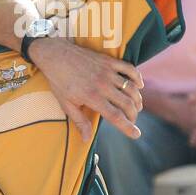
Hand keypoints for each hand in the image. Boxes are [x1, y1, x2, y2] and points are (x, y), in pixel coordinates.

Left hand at [29, 38, 143, 140]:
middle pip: (127, 104)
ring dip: (137, 99)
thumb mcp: (66, 104)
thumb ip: (79, 121)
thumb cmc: (59, 81)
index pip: (115, 116)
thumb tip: (86, 139)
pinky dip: (138, 78)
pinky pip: (130, 69)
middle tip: (132, 120)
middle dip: (133, 115)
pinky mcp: (110, 61)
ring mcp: (108, 72)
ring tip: (136, 107)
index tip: (136, 134)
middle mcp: (103, 85)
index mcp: (92, 97)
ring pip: (131, 88)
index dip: (127, 127)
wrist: (56, 55)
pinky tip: (139, 86)